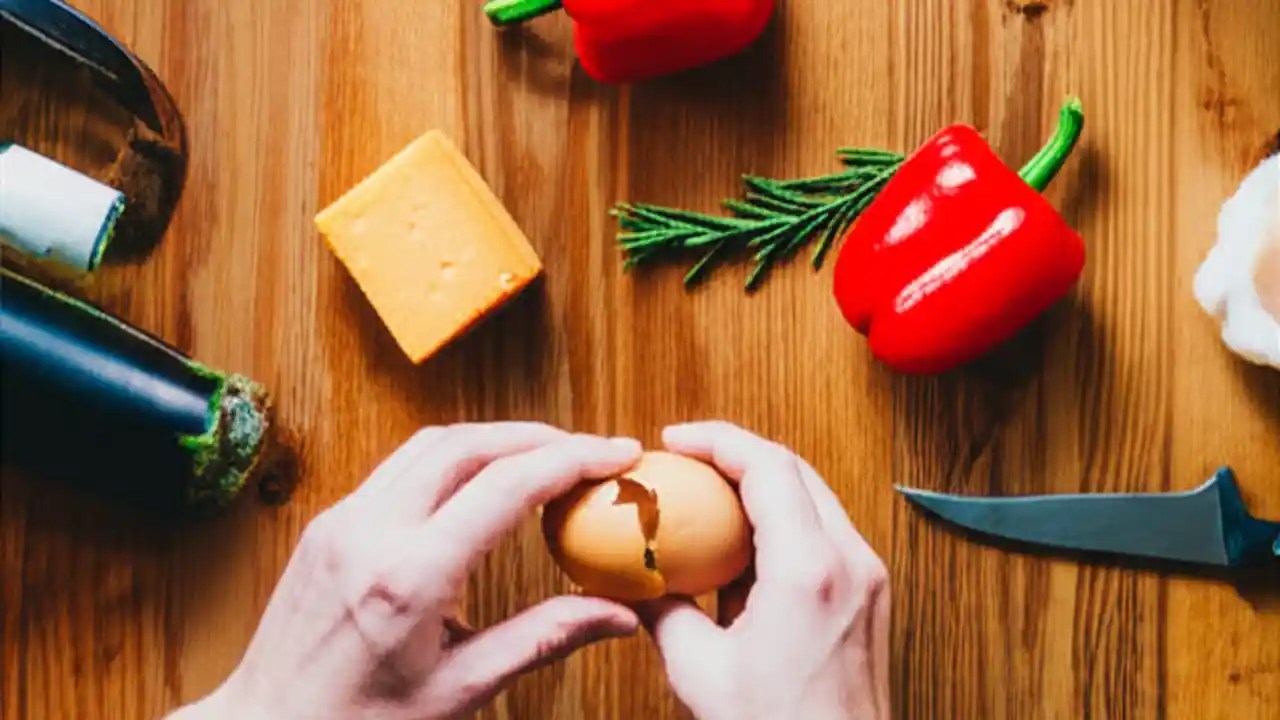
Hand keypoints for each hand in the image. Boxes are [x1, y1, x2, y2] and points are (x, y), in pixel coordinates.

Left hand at [168, 423, 642, 719]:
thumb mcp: (459, 691)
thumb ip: (543, 639)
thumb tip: (618, 616)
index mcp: (408, 577)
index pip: (506, 486)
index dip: (573, 459)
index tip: (618, 454)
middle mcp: (370, 531)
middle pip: (469, 444)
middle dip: (540, 437)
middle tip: (591, 453)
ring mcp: (342, 519)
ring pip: (432, 444)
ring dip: (496, 439)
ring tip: (546, 458)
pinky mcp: (329, 521)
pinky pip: (401, 465)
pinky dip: (455, 458)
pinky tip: (484, 481)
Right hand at [641, 422, 890, 719]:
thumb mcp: (699, 672)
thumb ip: (661, 613)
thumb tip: (634, 579)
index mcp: (808, 571)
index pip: (768, 466)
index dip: (718, 439)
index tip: (676, 439)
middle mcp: (850, 562)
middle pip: (795, 469)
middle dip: (736, 453)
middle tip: (686, 461)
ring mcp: (868, 575)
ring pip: (813, 495)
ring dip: (761, 484)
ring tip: (707, 498)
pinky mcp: (870, 592)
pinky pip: (824, 531)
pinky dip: (782, 519)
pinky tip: (740, 544)